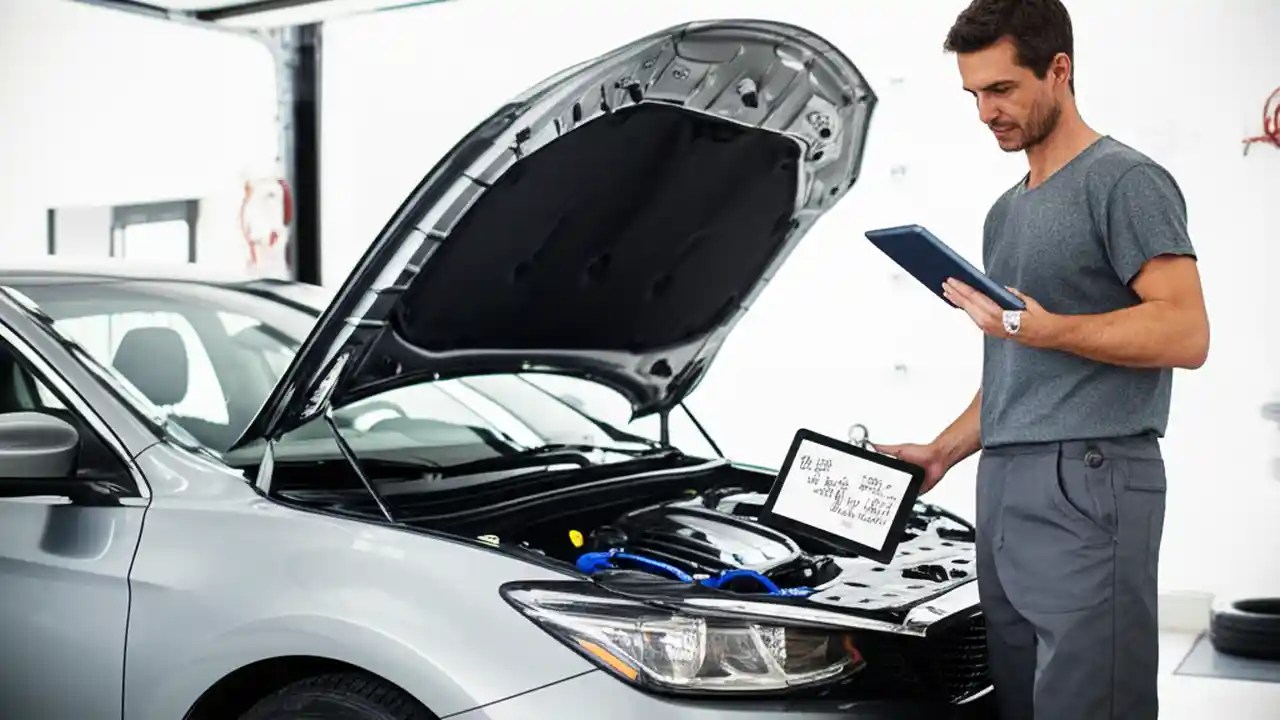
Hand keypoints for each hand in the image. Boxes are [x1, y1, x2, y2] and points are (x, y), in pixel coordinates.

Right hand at [872, 442, 949, 493]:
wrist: (937, 460)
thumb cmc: (922, 453)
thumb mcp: (899, 450)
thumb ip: (885, 449)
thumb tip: (872, 446)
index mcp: (897, 466)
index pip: (883, 473)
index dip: (875, 477)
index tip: (867, 479)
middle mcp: (902, 475)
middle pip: (888, 484)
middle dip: (883, 487)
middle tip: (874, 490)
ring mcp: (909, 484)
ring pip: (897, 492)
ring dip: (893, 493)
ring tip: (886, 495)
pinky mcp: (915, 491)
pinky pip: (908, 497)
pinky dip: (905, 499)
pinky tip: (900, 499)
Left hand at [942, 278, 1057, 348]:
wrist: (1045, 335)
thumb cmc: (1037, 317)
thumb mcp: (1026, 301)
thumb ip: (1012, 294)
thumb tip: (1000, 288)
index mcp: (997, 315)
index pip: (975, 298)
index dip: (961, 288)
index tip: (952, 280)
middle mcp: (990, 323)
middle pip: (968, 305)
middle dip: (955, 293)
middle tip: (944, 283)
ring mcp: (988, 328)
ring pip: (969, 312)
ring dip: (958, 301)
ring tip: (948, 292)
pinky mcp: (989, 330)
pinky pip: (974, 317)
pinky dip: (965, 309)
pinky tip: (960, 303)